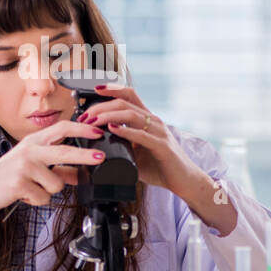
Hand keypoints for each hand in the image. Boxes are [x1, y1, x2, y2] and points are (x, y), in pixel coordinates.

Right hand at [0, 119, 105, 211]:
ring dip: (49, 191)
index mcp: (34, 141)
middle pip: (63, 152)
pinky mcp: (19, 184)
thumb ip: (58, 170)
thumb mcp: (32, 166)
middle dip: (84, 155)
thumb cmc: (7, 174)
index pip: (61, 128)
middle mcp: (29, 150)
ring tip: (33, 187)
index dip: (81, 129)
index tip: (97, 131)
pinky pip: (44, 198)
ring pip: (56, 184)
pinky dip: (37, 201)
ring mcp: (24, 167)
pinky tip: (24, 194)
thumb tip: (81, 175)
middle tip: (100, 157)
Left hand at [77, 83, 194, 193]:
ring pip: (131, 115)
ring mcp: (159, 132)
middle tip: (85, 116)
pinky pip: (142, 135)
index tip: (96, 89)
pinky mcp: (162, 147)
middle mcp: (154, 122)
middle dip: (101, 107)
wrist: (185, 182)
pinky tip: (112, 130)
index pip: (130, 95)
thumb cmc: (161, 167)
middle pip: (125, 103)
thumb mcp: (136, 154)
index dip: (113, 89)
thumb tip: (97, 150)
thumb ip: (121, 148)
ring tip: (92, 121)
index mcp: (147, 120)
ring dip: (108, 116)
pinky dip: (126, 131)